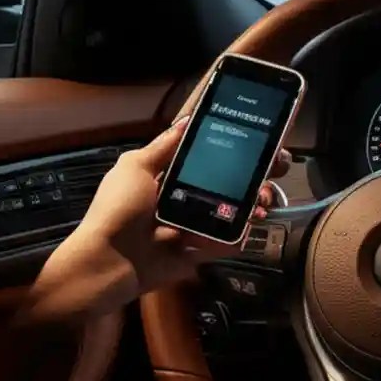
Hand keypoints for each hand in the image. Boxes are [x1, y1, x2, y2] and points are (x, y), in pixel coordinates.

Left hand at [78, 115, 290, 294]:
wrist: (110, 260)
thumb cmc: (120, 209)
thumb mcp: (135, 167)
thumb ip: (163, 146)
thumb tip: (187, 120)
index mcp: (170, 177)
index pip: (210, 161)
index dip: (235, 153)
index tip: (260, 146)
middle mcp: (185, 200)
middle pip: (229, 186)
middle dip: (254, 180)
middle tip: (269, 178)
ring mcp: (194, 227)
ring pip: (234, 213)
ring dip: (253, 207)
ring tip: (260, 206)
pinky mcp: (199, 252)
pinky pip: (226, 243)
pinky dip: (238, 238)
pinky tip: (246, 230)